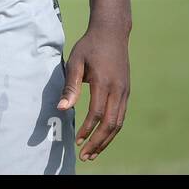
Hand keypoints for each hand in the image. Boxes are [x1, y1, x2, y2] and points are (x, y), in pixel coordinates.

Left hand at [58, 24, 130, 160]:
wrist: (112, 33)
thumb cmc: (89, 46)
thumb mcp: (75, 62)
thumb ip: (70, 86)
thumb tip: (62, 108)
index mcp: (104, 82)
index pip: (97, 113)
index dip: (88, 129)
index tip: (77, 140)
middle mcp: (118, 90)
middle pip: (111, 124)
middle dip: (98, 142)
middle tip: (85, 156)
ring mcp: (125, 92)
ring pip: (119, 123)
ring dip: (106, 140)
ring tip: (93, 153)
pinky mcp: (126, 92)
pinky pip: (121, 116)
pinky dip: (112, 130)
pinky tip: (103, 137)